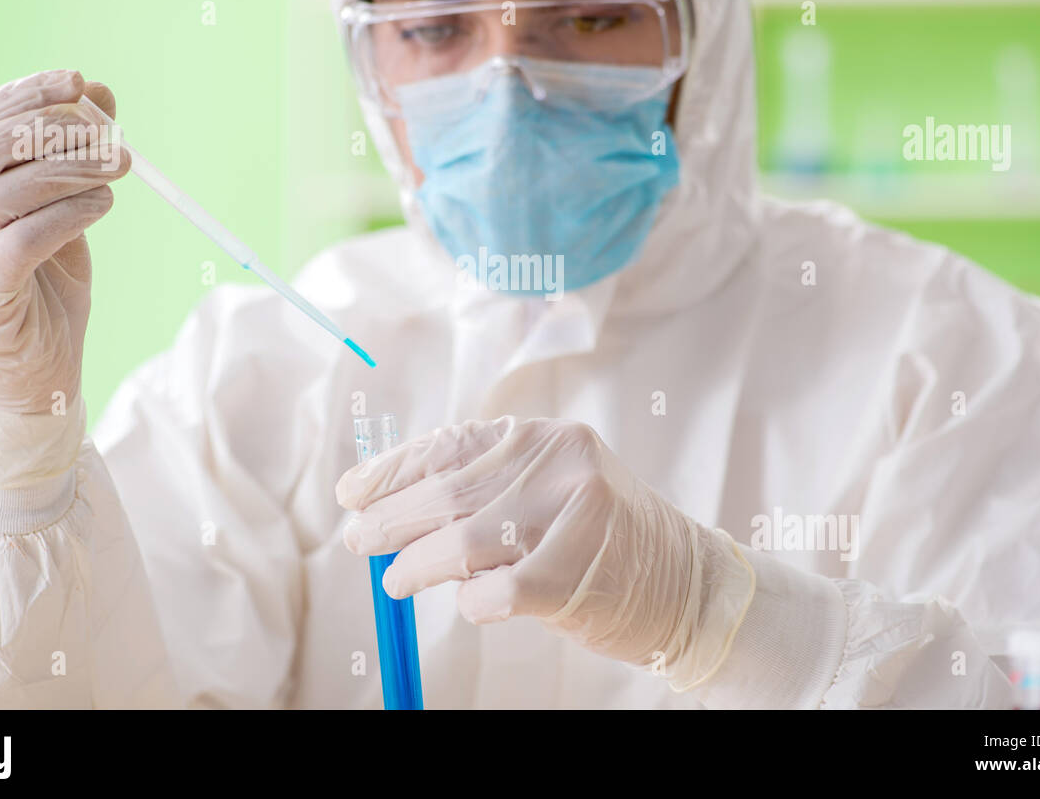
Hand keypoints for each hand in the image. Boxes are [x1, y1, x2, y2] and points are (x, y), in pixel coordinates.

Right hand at [0, 69, 130, 412]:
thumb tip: (99, 92)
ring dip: (75, 168)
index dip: (22, 97)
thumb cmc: (38, 289)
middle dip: (50, 128)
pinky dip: (73, 211)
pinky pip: (30, 233)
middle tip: (111, 131)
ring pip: (9, 189)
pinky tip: (103, 205)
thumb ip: (64, 156)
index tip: (76, 80)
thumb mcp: (52, 211)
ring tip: (121, 164)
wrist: (29, 377)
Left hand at [336, 416, 755, 681]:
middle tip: (357, 541)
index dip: (392, 470)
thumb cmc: (601, 540)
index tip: (351, 491)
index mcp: (542, 435)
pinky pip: (494, 592)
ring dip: (416, 566)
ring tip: (397, 582)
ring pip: (462, 542)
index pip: (449, 445)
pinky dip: (472, 603)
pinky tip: (473, 604)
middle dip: (389, 520)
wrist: (687, 585)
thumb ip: (481, 486)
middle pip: (446, 492)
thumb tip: (383, 505)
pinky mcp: (577, 572)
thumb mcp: (547, 489)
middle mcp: (558, 462)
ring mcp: (572, 515)